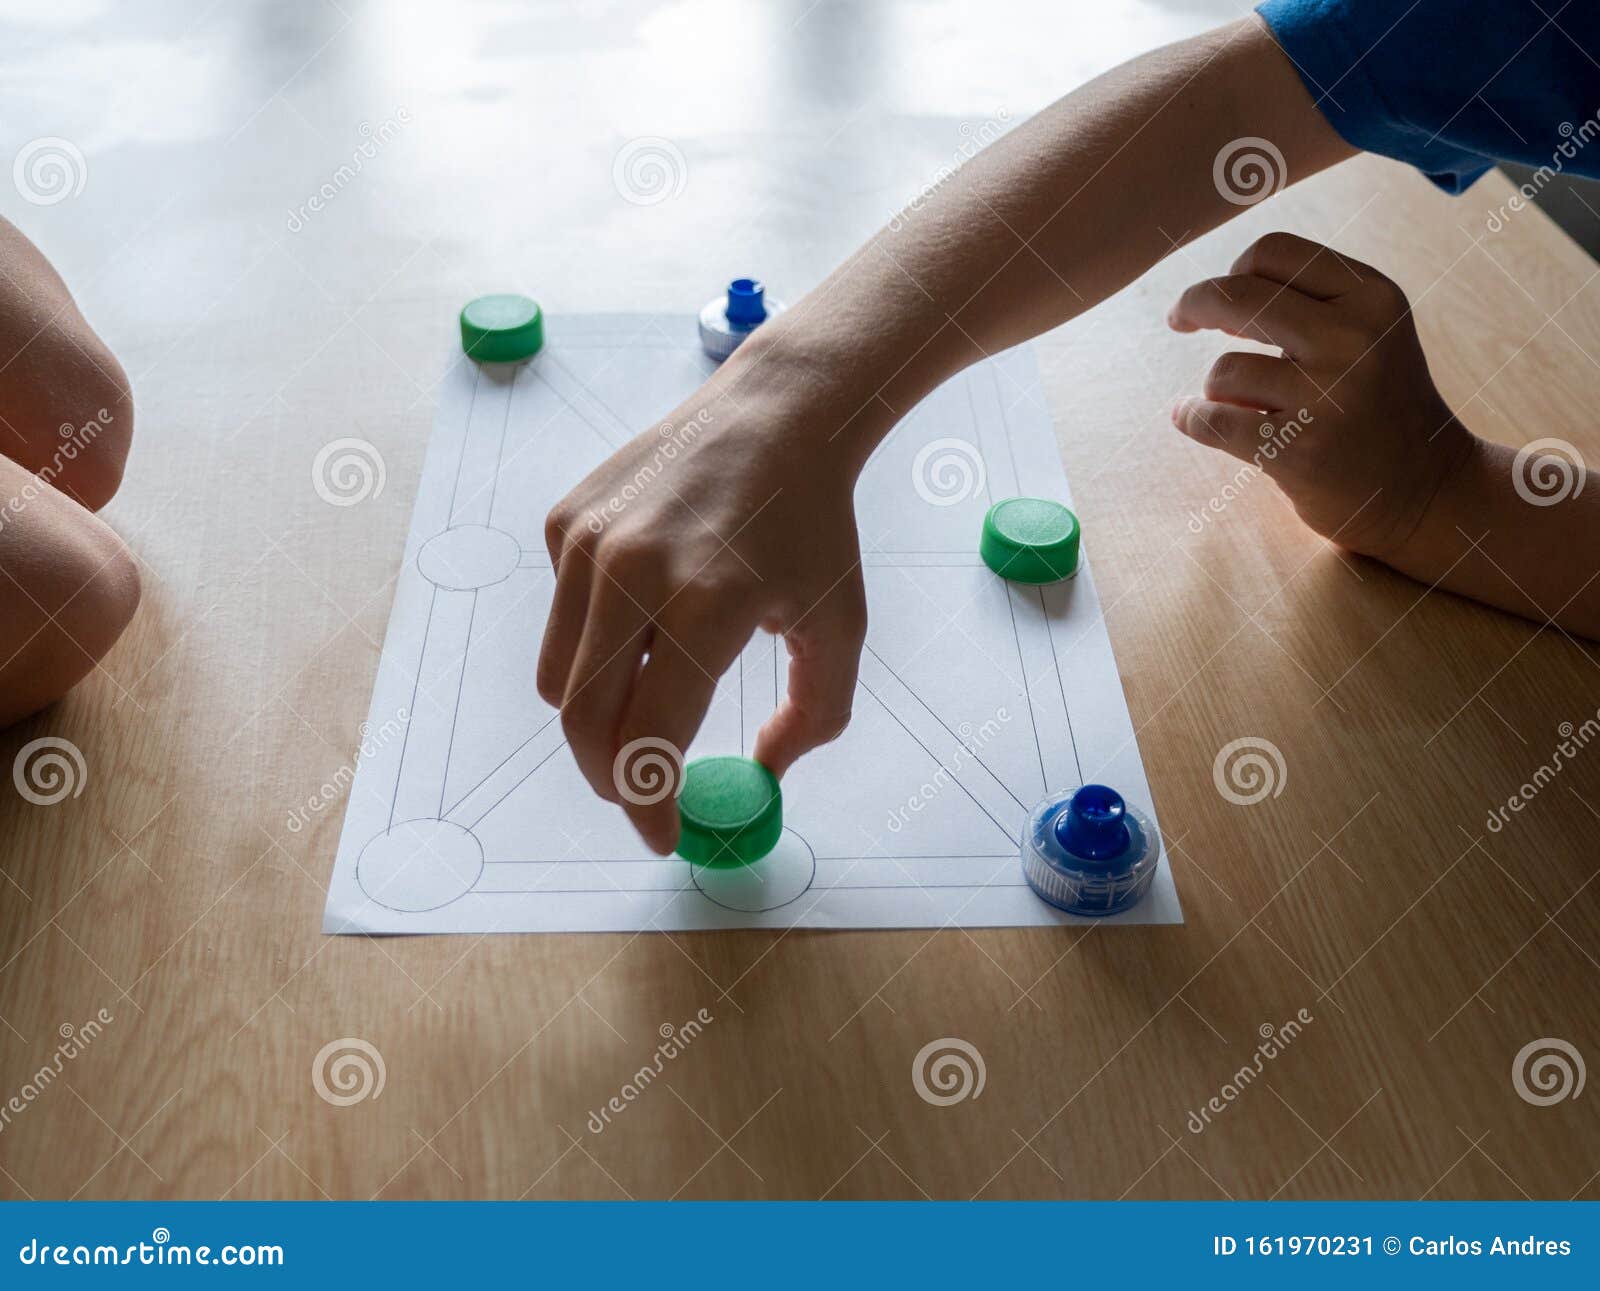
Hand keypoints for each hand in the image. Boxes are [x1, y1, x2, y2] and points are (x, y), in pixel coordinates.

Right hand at [538, 339, 868, 853]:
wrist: (776, 414)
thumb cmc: (816, 527)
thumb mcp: (840, 627)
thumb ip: (813, 719)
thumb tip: (763, 777)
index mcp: (707, 605)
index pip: (650, 740)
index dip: (650, 806)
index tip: (663, 836)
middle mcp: (632, 571)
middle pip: (584, 723)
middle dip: (610, 779)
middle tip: (642, 793)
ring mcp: (587, 543)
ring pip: (559, 680)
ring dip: (597, 715)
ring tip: (652, 697)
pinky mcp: (563, 523)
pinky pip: (563, 619)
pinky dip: (594, 640)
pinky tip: (647, 606)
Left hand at [1168, 232, 1474, 559]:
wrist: (1426, 489)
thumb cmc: (1379, 404)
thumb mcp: (1368, 332)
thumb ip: (1308, 301)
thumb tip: (1212, 296)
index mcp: (1372, 297)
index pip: (1274, 252)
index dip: (1231, 271)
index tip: (1217, 296)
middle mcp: (1355, 338)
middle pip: (1236, 297)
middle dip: (1194, 304)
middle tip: (1178, 320)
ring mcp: (1330, 395)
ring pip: (1224, 371)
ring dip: (1216, 389)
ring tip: (1246, 408)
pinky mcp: (1302, 449)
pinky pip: (1214, 421)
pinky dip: (1193, 419)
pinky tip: (1192, 418)